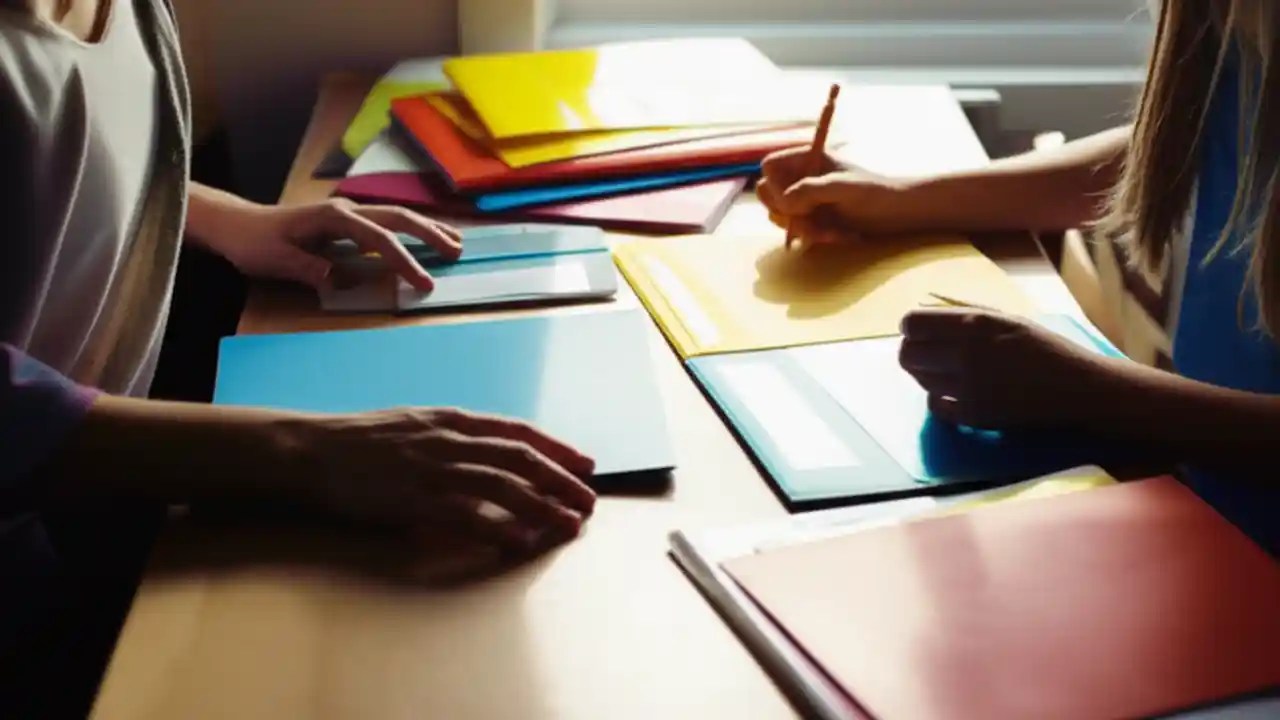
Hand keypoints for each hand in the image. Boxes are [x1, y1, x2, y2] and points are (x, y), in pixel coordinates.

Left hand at [217, 198, 462, 291]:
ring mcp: (347, 213)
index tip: (423, 283)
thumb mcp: (275, 259)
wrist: (236, 225)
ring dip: (426, 227)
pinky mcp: (346, 221)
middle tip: (456, 252)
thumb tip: (337, 277)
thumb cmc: (254, 243)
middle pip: (398, 217)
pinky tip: (424, 236)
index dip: (404, 261)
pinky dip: (410, 229)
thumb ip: (307, 267)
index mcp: (333, 218)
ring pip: (395, 216)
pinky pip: (385, 223)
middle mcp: (345, 210)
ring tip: (455, 241)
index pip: (379, 239)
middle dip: (429, 234)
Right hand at [290, 408, 596, 554]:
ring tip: (570, 524)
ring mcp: (435, 468)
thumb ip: (450, 440)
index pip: (518, 431)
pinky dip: (500, 528)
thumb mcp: (412, 426)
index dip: (557, 448)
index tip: (585, 462)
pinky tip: (522, 542)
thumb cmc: (357, 442)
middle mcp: (450, 440)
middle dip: (561, 479)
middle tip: (589, 500)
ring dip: (543, 506)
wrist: (310, 452)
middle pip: (522, 458)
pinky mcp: (417, 499)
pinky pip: (470, 515)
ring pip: (505, 486)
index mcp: (451, 420)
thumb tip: (486, 457)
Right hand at [755, 146, 909, 244]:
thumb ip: (811, 190)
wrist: (898, 213)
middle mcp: (802, 178)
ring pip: (781, 217)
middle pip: (769, 194)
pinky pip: (796, 231)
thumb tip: (783, 203)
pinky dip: (813, 237)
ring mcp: (805, 200)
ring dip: (804, 228)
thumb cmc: (875, 193)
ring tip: (832, 231)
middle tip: (810, 220)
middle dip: (788, 213)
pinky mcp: (812, 220)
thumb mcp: (843, 188)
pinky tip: (837, 236)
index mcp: (807, 159)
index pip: (769, 168)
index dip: (775, 185)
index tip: (792, 201)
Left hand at [898, 309, 1122, 428]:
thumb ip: (967, 316)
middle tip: (927, 353)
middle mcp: (967, 353)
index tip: (918, 331)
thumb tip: (928, 314)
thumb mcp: (1007, 318)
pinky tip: (955, 392)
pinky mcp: (973, 415)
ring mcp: (968, 387)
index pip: (913, 323)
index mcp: (976, 323)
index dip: (911, 327)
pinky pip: (934, 406)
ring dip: (927, 374)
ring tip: (947, 370)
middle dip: (913, 351)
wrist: (1078, 389)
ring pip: (919, 380)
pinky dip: (939, 399)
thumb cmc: (1045, 348)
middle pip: (908, 353)